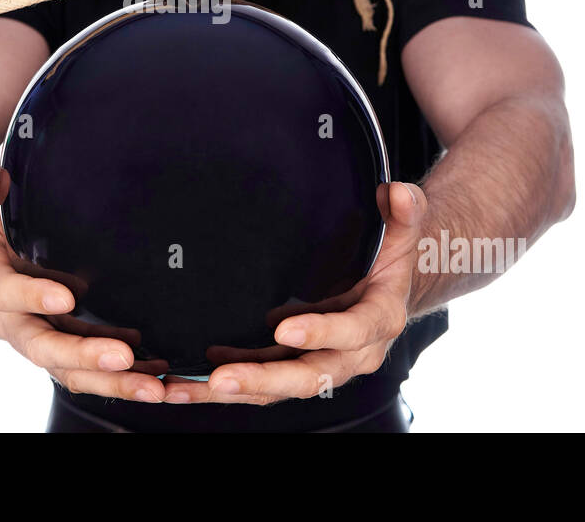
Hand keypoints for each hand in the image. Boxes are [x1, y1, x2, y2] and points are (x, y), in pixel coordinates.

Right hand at [0, 163, 168, 402]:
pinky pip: (91, 375)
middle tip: (122, 356)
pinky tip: (160, 383)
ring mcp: (39, 343)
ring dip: (111, 382)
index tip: (67, 298)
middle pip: (42, 348)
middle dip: (82, 356)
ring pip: (70, 373)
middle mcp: (11, 323)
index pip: (8, 295)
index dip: (34, 298)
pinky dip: (123, 382)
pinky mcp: (63, 354)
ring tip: (153, 386)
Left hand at [162, 181, 426, 404]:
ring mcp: (320, 365)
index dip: (321, 331)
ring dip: (229, 391)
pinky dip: (220, 388)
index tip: (284, 327)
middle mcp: (351, 354)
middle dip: (262, 380)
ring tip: (181, 389)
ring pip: (276, 390)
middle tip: (220, 377)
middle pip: (309, 377)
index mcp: (378, 320)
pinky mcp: (292, 367)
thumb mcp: (403, 230)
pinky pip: (258, 385)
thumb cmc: (392, 255)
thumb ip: (404, 213)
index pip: (352, 332)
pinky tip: (180, 384)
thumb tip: (399, 193)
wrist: (392, 286)